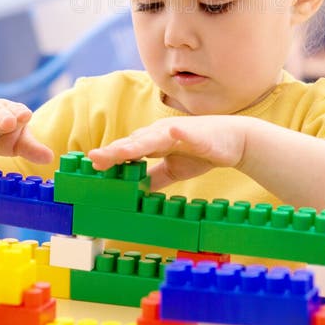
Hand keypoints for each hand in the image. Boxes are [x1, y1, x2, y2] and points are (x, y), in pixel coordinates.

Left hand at [88, 115, 248, 189]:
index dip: (109, 157)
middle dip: (114, 151)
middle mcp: (161, 134)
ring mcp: (178, 132)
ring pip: (154, 138)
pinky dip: (181, 134)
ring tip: (119, 150)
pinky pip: (188, 135)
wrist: (234, 141)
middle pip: (134, 143)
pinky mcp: (198, 135)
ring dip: (136, 143)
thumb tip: (135, 192)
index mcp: (153, 142)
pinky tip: (174, 133)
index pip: (126, 150)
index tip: (89, 166)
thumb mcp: (173, 169)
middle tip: (93, 159)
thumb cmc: (201, 152)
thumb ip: (153, 178)